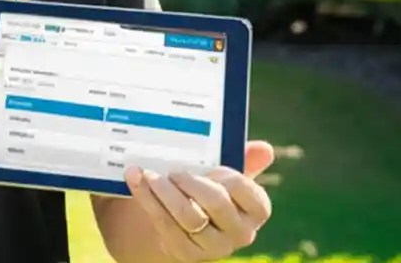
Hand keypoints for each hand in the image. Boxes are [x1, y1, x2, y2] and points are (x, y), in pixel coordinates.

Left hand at [124, 141, 274, 261]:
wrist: (182, 220)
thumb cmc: (207, 189)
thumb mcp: (224, 175)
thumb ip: (243, 160)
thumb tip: (264, 149)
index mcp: (257, 209)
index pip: (243, 188)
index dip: (223, 175)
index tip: (207, 166)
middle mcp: (241, 232)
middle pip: (215, 203)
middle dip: (189, 182)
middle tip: (170, 169)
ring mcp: (214, 247)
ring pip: (188, 216)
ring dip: (163, 191)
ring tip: (146, 173)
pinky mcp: (186, 253)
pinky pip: (165, 225)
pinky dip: (148, 201)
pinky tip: (136, 183)